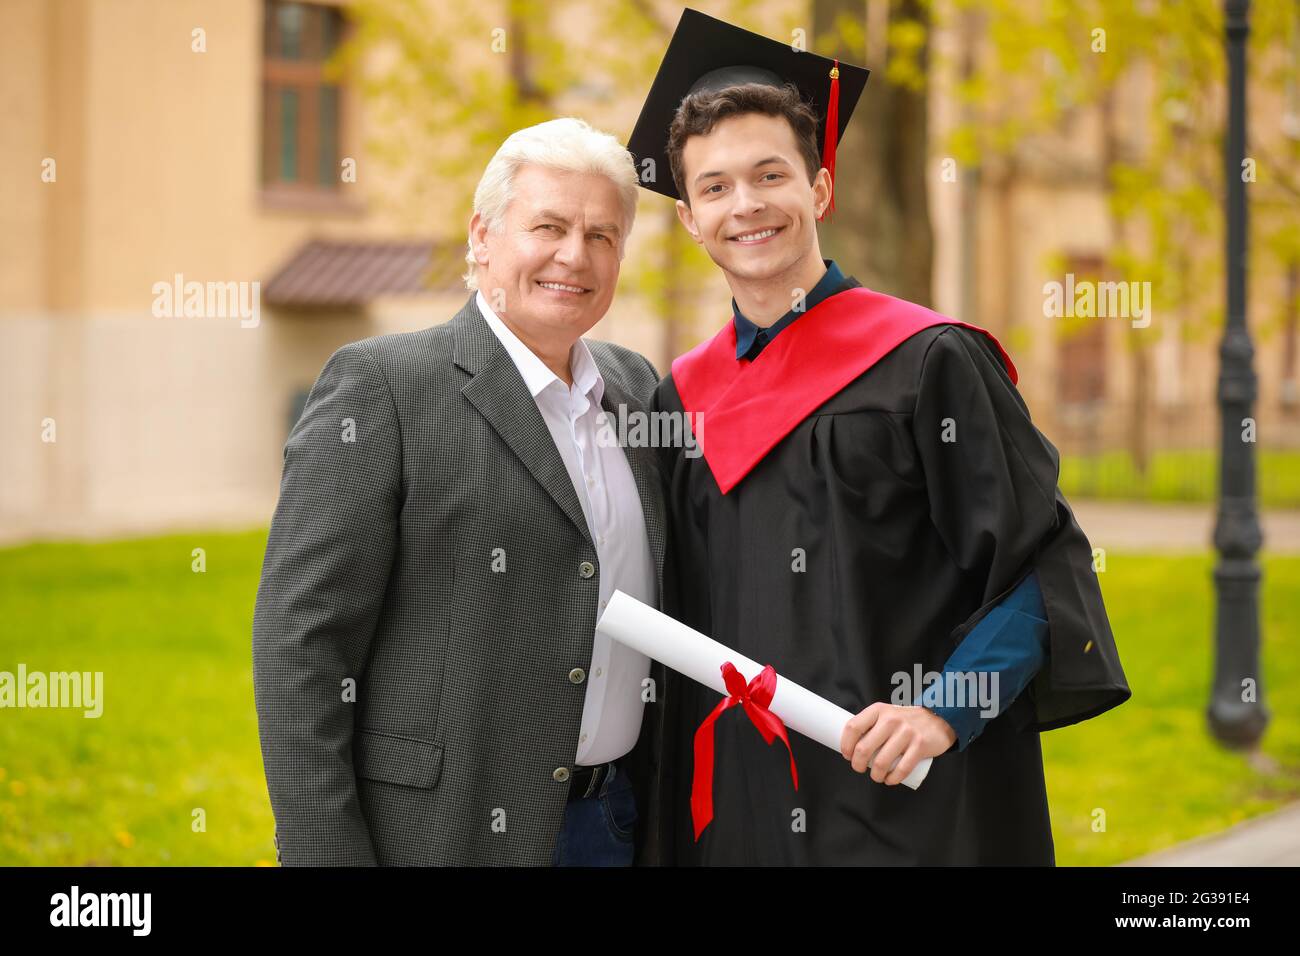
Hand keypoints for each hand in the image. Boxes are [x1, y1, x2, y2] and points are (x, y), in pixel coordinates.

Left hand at [839, 703, 956, 784]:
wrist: (938, 718)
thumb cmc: (906, 721)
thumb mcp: (887, 714)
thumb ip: (872, 725)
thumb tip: (852, 745)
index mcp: (878, 710)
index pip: (853, 727)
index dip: (845, 745)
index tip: (847, 754)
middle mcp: (891, 720)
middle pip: (864, 748)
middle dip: (857, 764)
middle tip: (859, 768)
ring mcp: (906, 732)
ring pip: (881, 762)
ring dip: (875, 775)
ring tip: (876, 776)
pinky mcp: (920, 745)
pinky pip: (901, 769)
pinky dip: (892, 779)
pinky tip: (889, 780)